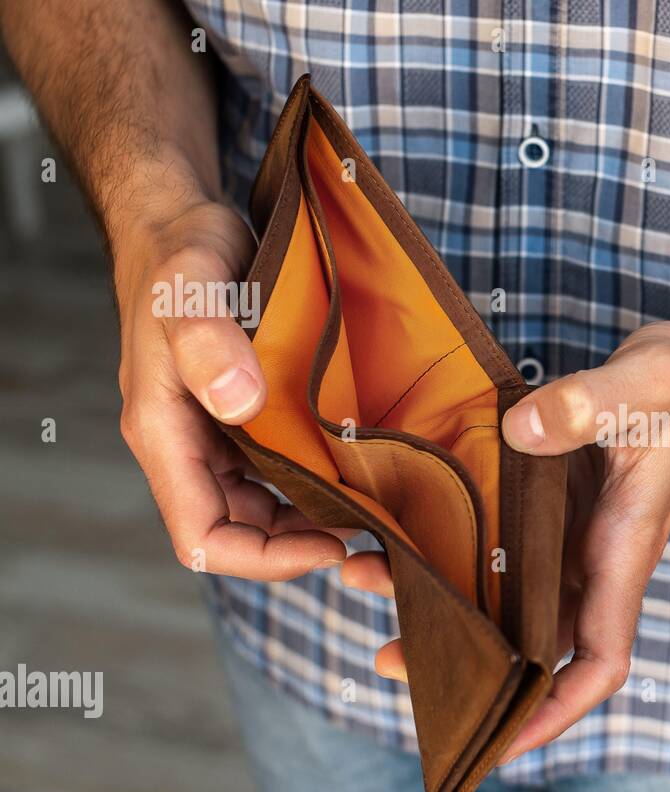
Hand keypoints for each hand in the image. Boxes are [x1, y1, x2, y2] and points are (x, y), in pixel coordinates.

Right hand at [116, 200, 346, 578]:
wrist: (181, 222)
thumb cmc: (178, 256)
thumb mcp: (188, 294)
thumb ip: (208, 346)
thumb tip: (240, 403)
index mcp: (164, 436)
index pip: (202, 538)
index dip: (264, 559)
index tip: (331, 546)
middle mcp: (188, 445)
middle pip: (239, 532)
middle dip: (300, 545)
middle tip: (371, 530)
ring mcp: (214, 432)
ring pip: (262, 505)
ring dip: (311, 515)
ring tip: (373, 504)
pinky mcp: (241, 413)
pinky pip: (276, 467)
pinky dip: (314, 476)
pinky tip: (357, 465)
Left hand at [346, 321, 669, 760]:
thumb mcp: (646, 386)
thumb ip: (587, 405)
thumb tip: (521, 431)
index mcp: (625, 547)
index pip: (599, 658)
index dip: (555, 710)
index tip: (501, 741)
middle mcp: (598, 553)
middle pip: (538, 641)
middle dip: (474, 665)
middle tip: (393, 657)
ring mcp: (577, 530)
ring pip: (512, 593)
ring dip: (451, 601)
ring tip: (372, 576)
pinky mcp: (559, 499)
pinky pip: (507, 543)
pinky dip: (461, 550)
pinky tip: (411, 531)